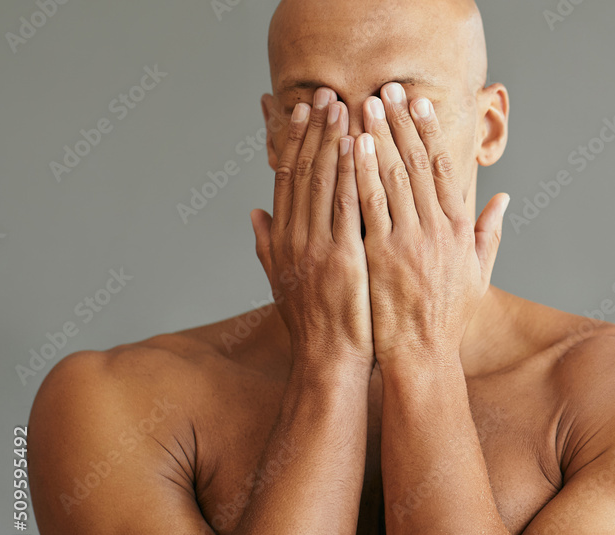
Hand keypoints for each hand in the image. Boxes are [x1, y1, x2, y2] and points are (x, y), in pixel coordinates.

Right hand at [251, 89, 373, 368]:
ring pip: (325, 182)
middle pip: (304, 172)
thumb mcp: (280, 282)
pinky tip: (360, 146)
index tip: (304, 110)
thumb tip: (253, 213)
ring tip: (346, 105)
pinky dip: (353, 174)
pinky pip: (348, 207)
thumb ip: (266, 244)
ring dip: (334, 140)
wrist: (328, 362)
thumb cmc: (313, 325)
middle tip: (326, 93)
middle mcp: (294, 238)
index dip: (295, 141)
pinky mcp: (342, 258)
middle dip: (315, 130)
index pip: (287, 178)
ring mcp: (316, 247)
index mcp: (282, 239)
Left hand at [354, 82, 509, 366]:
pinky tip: (351, 146)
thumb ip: (490, 233)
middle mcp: (438, 230)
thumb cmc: (448, 317)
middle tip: (386, 91)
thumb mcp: (478, 274)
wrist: (423, 355)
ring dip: (378, 137)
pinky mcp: (384, 254)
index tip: (417, 104)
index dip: (429, 133)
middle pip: (417, 164)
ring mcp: (411, 240)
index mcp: (460, 230)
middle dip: (401, 124)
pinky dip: (362, 173)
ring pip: (393, 177)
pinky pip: (370, 205)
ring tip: (365, 106)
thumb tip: (504, 198)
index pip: (443, 169)